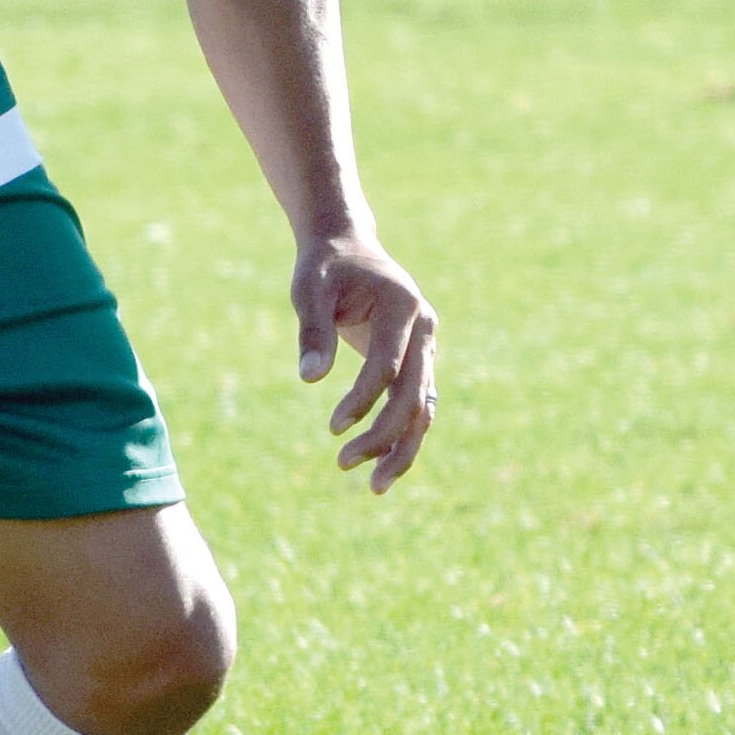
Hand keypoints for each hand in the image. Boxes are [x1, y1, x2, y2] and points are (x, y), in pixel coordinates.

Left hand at [296, 235, 435, 490]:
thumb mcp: (309, 291)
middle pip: (414, 396)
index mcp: (404, 307)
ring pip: (423, 409)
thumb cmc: (324, 267)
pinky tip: (381, 468)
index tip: (332, 426)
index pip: (388, 366)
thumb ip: (313, 332)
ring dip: (400, 448)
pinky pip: (416, 407)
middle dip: (383, 435)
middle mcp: (424, 330)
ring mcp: (425, 349)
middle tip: (343, 464)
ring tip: (371, 486)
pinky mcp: (416, 363)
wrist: (347, 247)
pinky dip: (402, 438)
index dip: (362, 400)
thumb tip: (310, 378)